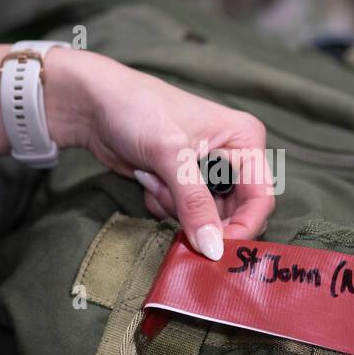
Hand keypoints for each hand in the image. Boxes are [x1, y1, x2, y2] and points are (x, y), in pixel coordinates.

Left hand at [0, 44, 274, 258]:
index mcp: (245, 141)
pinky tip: (146, 179)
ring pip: (204, 218)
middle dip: (198, 214)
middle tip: (169, 196)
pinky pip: (182, 214)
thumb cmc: (138, 111)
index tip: (216, 249)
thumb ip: (195, 204)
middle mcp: (232, 157)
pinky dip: (162, 204)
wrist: (93, 105)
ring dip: (174, 207)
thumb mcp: (171, 156)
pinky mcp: (182, 183)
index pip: (260, 199)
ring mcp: (206, 172)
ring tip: (153, 176)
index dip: (243, 227)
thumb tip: (214, 249)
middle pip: (233, 213)